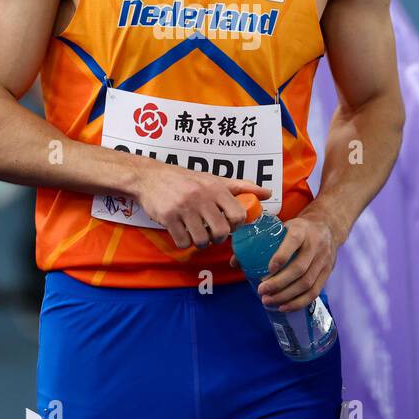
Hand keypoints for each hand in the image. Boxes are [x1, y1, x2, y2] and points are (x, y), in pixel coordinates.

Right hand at [133, 166, 270, 250]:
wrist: (150, 177)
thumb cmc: (185, 180)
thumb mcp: (213, 179)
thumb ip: (240, 187)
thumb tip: (268, 193)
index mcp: (215, 187)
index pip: (238, 214)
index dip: (236, 226)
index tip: (229, 225)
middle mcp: (201, 197)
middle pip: (221, 231)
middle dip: (218, 238)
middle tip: (212, 233)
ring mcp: (184, 207)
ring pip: (202, 240)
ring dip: (200, 242)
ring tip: (196, 233)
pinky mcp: (168, 217)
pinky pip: (183, 242)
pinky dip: (184, 242)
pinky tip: (182, 232)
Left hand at [236, 212, 337, 312]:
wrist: (327, 227)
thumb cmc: (297, 229)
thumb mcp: (281, 227)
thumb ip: (258, 242)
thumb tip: (235, 263)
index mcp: (301, 230)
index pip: (293, 241)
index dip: (281, 256)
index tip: (267, 269)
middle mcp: (315, 245)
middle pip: (299, 268)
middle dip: (279, 283)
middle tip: (261, 291)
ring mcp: (323, 260)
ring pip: (307, 283)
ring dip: (286, 296)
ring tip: (268, 301)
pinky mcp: (327, 273)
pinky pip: (314, 292)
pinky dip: (298, 302)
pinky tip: (284, 307)